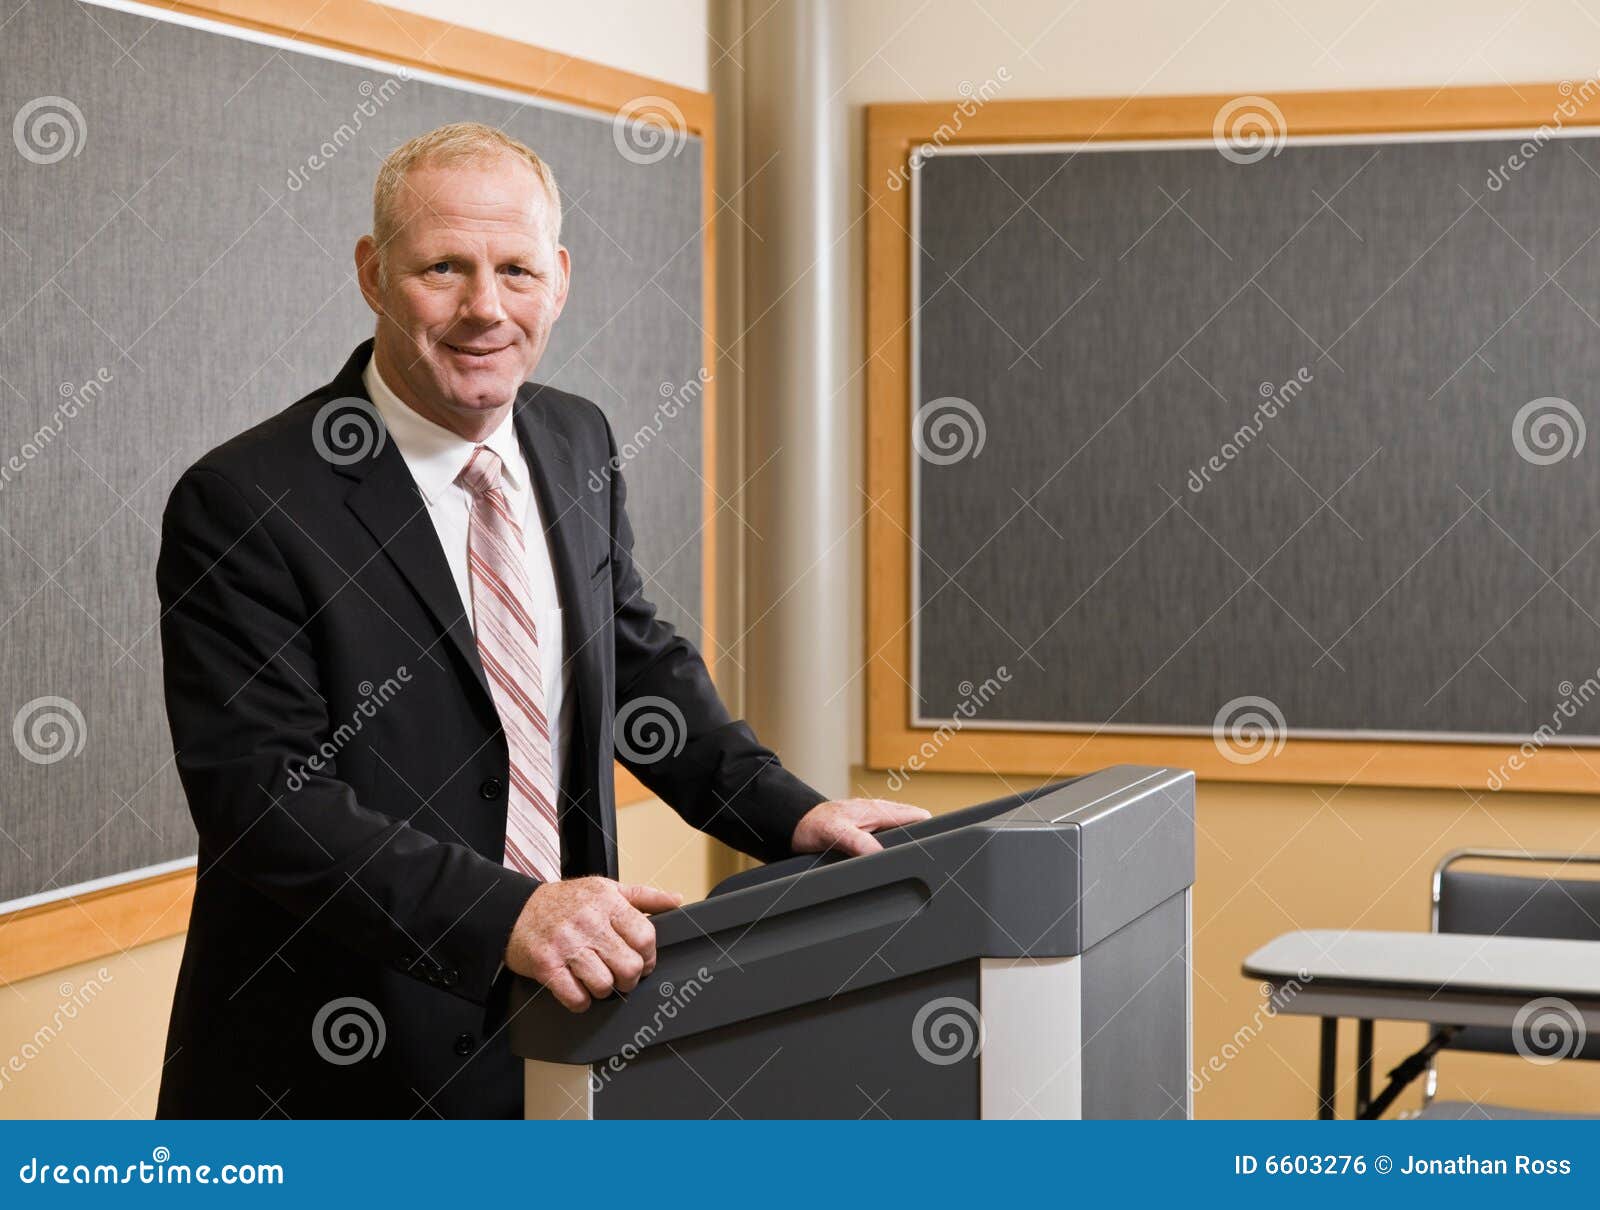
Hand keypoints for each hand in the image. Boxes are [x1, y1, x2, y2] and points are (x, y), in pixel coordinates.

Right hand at [503, 876, 683, 1012]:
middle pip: (629, 967)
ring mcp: (567, 946)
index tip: (642, 960)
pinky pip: (576, 998)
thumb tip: (675, 901)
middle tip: (621, 975)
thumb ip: (644, 896)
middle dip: (629, 978)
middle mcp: (589, 923)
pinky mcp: (547, 966)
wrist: (516, 910)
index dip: (649, 956)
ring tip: (596, 978)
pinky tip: (578, 988)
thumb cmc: (564, 902)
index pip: (645, 937)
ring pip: (605, 986)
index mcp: (608, 902)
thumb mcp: (606, 888)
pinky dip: (581, 1001)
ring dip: (604, 990)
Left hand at [791, 798, 930, 857]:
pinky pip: (888, 840)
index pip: (917, 816)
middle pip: (914, 826)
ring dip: (906, 846)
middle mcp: (880, 814)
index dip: (930, 830)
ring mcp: (874, 823)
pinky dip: (893, 849)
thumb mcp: (836, 834)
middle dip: (921, 842)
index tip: (935, 847)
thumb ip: (858, 842)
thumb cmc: (813, 824)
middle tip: (927, 862)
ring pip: (901, 834)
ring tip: (913, 864)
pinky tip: (891, 863)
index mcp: (879, 810)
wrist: (795, 824)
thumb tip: (879, 853)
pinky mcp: (867, 832)